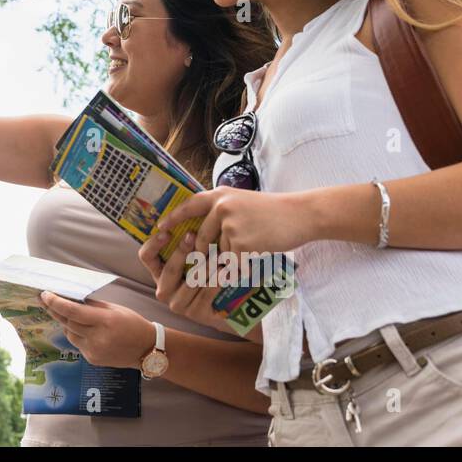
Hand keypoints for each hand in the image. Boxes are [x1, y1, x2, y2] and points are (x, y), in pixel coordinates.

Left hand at [39, 293, 155, 369]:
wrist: (147, 350)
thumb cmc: (132, 324)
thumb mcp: (114, 309)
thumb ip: (92, 306)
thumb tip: (72, 299)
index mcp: (105, 321)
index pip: (73, 311)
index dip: (56, 303)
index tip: (44, 295)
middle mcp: (98, 338)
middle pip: (68, 322)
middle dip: (55, 311)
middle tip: (45, 300)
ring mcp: (94, 351)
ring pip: (69, 334)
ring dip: (66, 323)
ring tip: (69, 315)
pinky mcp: (92, 359)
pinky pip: (77, 344)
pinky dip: (76, 334)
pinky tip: (83, 330)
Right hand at [140, 229, 237, 333]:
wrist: (227, 307)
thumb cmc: (209, 275)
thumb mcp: (194, 258)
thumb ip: (188, 243)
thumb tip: (188, 220)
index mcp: (159, 273)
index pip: (146, 257)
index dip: (153, 244)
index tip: (167, 232)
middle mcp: (164, 290)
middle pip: (169, 270)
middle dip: (182, 252)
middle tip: (193, 236)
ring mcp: (178, 304)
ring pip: (190, 282)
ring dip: (205, 267)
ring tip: (218, 254)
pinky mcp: (196, 314)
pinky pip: (205, 295)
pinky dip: (216, 281)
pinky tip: (225, 271)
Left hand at [156, 185, 316, 258]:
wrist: (300, 214)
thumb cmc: (272, 210)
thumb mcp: (241, 201)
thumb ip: (221, 210)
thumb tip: (199, 229)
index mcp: (220, 195)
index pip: (189, 206)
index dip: (173, 217)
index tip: (160, 228)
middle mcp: (221, 208)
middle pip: (201, 238)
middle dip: (206, 252)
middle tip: (218, 256)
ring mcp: (231, 226)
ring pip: (219, 252)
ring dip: (231, 257)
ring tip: (252, 246)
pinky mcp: (242, 244)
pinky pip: (233, 263)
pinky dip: (241, 266)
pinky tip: (254, 256)